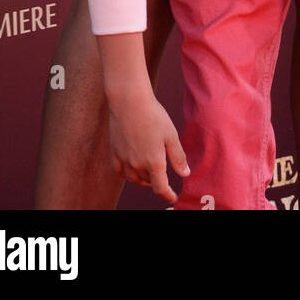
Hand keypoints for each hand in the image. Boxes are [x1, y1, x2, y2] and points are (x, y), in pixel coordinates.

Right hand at [107, 89, 189, 203]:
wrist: (130, 101)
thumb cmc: (154, 116)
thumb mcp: (171, 135)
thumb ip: (178, 157)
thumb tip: (185, 174)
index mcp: (154, 162)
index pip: (160, 188)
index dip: (168, 195)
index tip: (173, 197)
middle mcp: (137, 165)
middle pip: (148, 181)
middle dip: (157, 182)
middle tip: (163, 178)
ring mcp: (124, 159)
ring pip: (134, 178)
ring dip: (143, 179)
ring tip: (150, 174)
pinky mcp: (114, 152)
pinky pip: (120, 171)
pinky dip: (127, 173)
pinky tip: (131, 169)